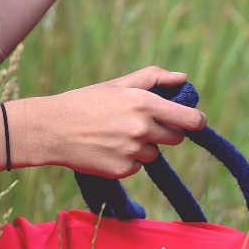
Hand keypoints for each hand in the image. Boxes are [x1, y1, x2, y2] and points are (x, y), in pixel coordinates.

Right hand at [18, 67, 205, 178]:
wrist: (52, 129)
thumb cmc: (85, 102)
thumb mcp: (118, 84)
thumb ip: (153, 78)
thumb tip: (182, 78)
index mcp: (145, 103)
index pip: (189, 119)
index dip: (196, 121)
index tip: (195, 122)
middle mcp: (142, 128)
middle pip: (176, 138)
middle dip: (165, 132)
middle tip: (142, 125)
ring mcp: (133, 151)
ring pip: (154, 153)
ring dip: (143, 146)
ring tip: (116, 135)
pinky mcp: (122, 170)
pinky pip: (136, 167)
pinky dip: (127, 160)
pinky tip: (107, 148)